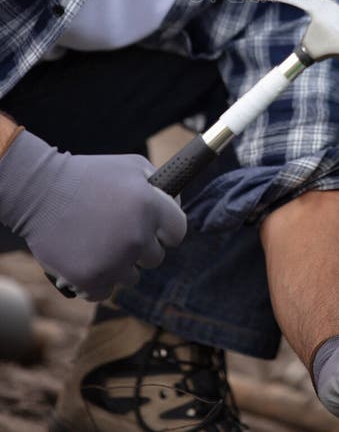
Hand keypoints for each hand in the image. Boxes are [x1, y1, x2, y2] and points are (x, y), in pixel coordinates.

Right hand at [0, 130, 186, 299]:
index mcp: (151, 206)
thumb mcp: (130, 166)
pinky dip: (98, 281)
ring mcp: (114, 261)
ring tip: (99, 242)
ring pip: (132, 277)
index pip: (178, 232)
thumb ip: (160, 184)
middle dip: (141, 246)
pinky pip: (107, 291)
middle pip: (156, 258)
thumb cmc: (88, 176)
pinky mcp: (91, 280)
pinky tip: (87, 260)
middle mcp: (137, 236)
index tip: (154, 228)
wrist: (40, 192)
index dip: (166, 230)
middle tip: (117, 231)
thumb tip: (178, 204)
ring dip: (120, 264)